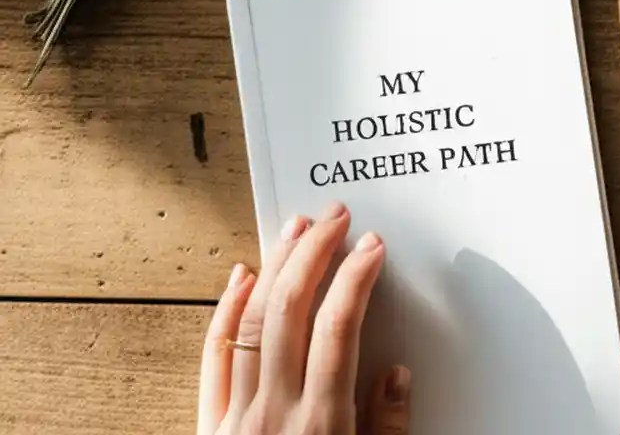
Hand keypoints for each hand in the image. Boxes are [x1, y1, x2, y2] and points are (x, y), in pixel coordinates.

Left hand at [197, 201, 410, 434]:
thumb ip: (389, 428)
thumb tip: (397, 376)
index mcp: (322, 425)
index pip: (339, 329)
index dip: (355, 278)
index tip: (370, 247)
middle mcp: (275, 412)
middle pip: (290, 311)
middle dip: (314, 254)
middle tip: (333, 218)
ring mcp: (237, 417)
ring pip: (251, 323)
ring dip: (275, 268)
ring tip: (296, 230)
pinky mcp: (210, 426)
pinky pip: (214, 358)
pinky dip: (226, 312)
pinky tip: (241, 278)